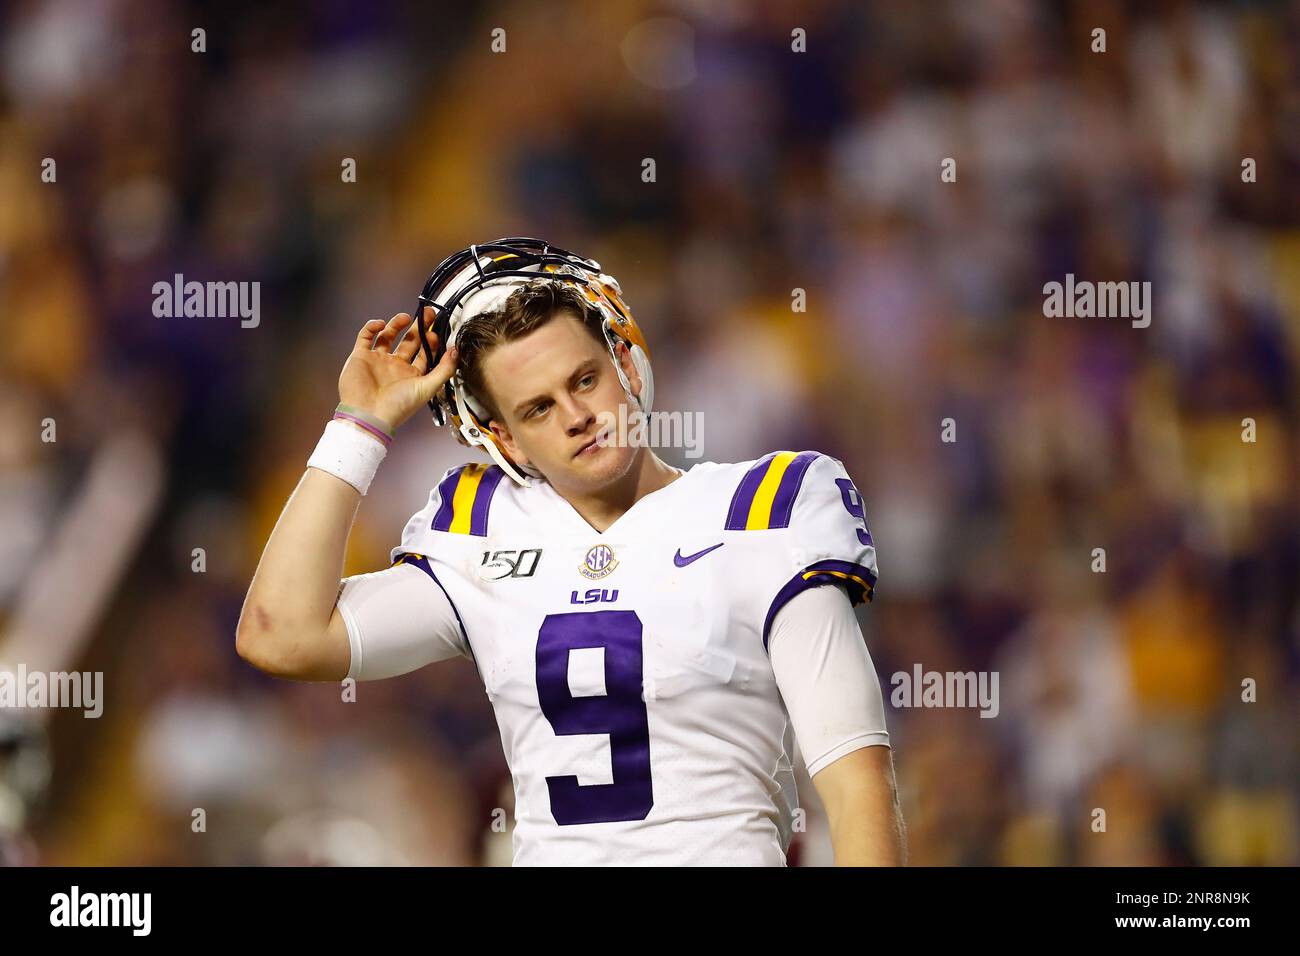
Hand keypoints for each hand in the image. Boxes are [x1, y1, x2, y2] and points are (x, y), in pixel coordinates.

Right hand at [337, 308, 456, 431]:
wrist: (368, 416)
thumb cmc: (398, 407)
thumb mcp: (427, 388)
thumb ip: (444, 370)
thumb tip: (456, 350)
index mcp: (412, 375)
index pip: (425, 354)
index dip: (432, 342)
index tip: (436, 331)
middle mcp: (395, 367)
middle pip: (409, 341)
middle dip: (419, 328)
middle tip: (428, 313)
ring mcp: (378, 360)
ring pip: (388, 336)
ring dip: (397, 324)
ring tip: (406, 317)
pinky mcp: (361, 356)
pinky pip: (365, 336)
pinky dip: (372, 327)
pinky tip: (381, 324)